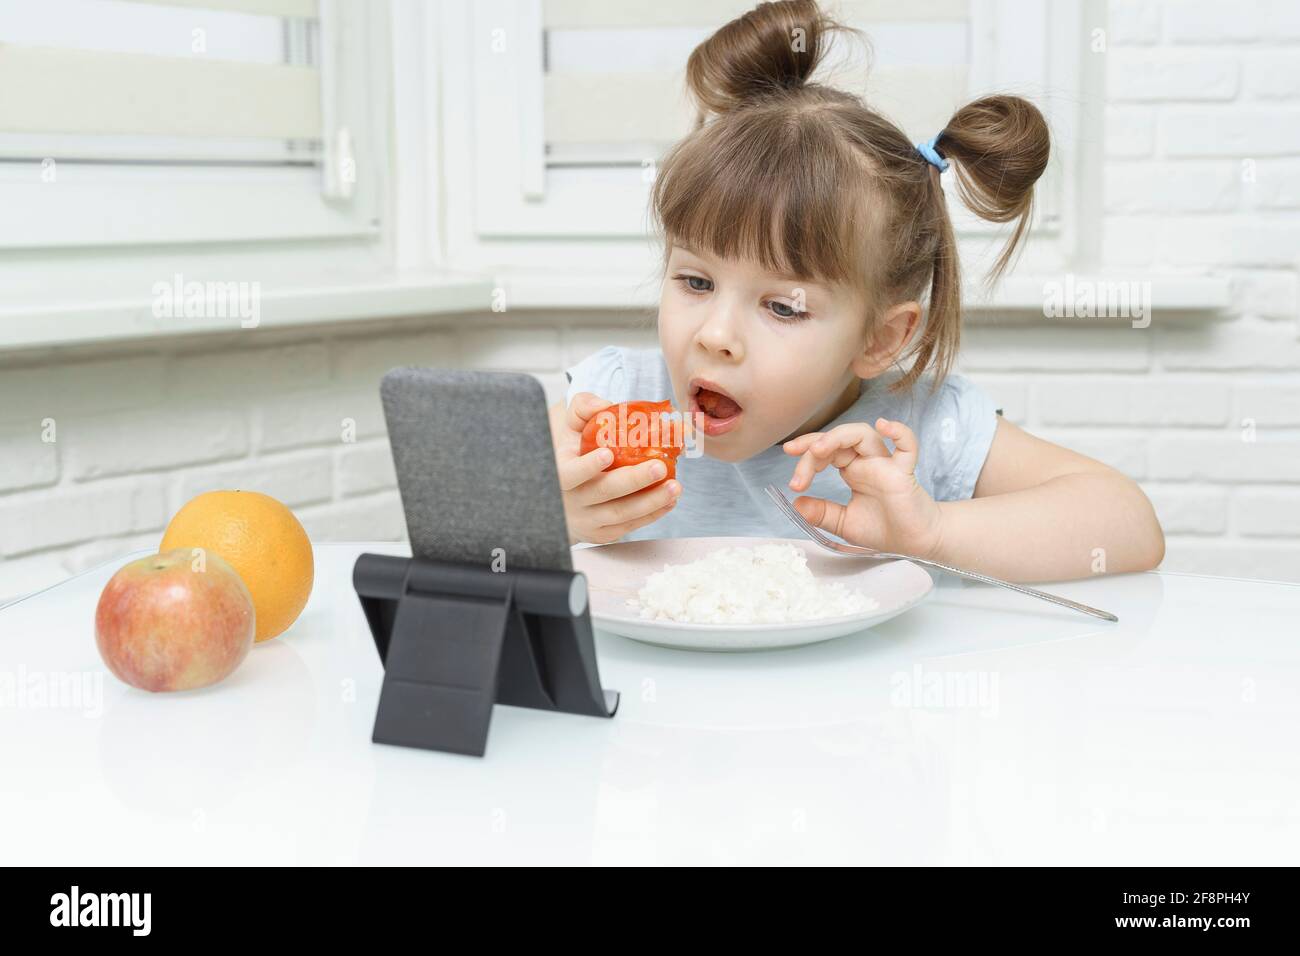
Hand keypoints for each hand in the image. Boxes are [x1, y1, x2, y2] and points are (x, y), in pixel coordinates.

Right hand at [550, 392, 682, 544]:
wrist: (562, 492)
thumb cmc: (570, 450)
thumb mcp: (568, 424)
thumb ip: (583, 407)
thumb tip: (604, 405)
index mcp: (558, 472)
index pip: (569, 473)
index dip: (587, 466)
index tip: (608, 455)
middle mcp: (570, 500)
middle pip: (603, 493)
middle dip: (633, 481)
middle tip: (660, 467)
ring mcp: (586, 520)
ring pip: (620, 513)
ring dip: (650, 501)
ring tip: (675, 486)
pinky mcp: (602, 533)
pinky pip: (629, 525)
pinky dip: (652, 514)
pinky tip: (669, 500)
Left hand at [782, 417, 943, 558]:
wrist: (916, 543)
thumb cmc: (884, 529)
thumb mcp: (844, 523)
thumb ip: (822, 513)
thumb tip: (796, 504)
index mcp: (853, 471)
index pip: (826, 452)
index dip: (806, 457)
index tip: (793, 481)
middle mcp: (868, 463)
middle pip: (839, 440)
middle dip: (814, 447)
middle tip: (793, 456)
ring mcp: (886, 465)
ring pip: (864, 434)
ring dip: (838, 436)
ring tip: (819, 448)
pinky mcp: (904, 474)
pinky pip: (907, 446)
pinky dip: (898, 432)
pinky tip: (884, 425)